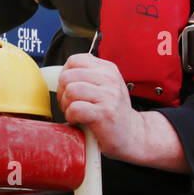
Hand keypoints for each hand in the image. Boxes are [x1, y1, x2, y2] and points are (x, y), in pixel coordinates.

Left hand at [57, 54, 189, 172]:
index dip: (65, 75)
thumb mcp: (105, 86)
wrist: (132, 134)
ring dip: (66, 105)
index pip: (74, 61)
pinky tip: (79, 120)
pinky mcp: (104, 113)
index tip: (70, 88)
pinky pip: (75, 108)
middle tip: (71, 104)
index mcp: (107, 69)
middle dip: (62, 92)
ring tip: (76, 112)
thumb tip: (61, 74)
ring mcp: (108, 96)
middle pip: (67, 76)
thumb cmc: (113, 111)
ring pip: (70, 91)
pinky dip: (71, 116)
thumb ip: (87, 76)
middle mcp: (109, 79)